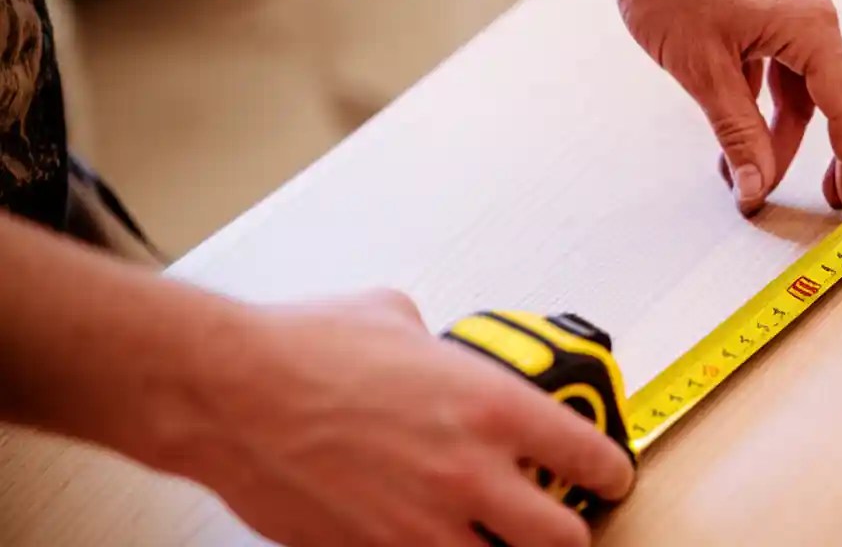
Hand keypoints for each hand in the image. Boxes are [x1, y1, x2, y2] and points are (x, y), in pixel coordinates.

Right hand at [173, 291, 633, 546]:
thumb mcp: (398, 319)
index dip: (610, 472)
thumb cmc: (303, 350)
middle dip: (569, 531)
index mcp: (490, 406)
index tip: (611, 476)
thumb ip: (441, 346)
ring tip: (495, 535)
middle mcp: (467, 473)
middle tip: (560, 520)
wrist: (228, 391)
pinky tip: (429, 538)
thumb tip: (442, 352)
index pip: (589, 456)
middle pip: (563, 539)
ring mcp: (420, 525)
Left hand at [605, 0, 841, 214]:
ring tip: (751, 179)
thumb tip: (757, 189)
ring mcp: (788, 15)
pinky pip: (777, 73)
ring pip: (800, 91)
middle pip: (838, 98)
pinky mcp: (763, 16)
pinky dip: (759, 110)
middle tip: (828, 200)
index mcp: (810, 27)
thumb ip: (737, 134)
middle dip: (834, 152)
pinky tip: (734, 142)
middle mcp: (810, 18)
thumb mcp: (703, 72)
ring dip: (780, 136)